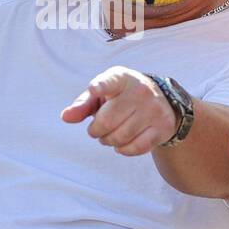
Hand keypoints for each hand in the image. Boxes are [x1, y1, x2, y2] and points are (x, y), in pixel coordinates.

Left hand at [62, 65, 178, 155]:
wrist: (160, 100)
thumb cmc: (121, 96)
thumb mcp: (102, 93)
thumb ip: (83, 104)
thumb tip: (65, 117)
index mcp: (121, 78)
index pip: (109, 81)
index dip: (100, 87)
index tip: (94, 89)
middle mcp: (140, 91)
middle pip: (107, 122)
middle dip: (96, 131)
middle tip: (97, 130)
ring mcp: (154, 109)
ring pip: (120, 137)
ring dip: (109, 141)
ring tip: (109, 136)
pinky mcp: (163, 127)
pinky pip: (136, 148)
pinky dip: (124, 150)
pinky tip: (122, 144)